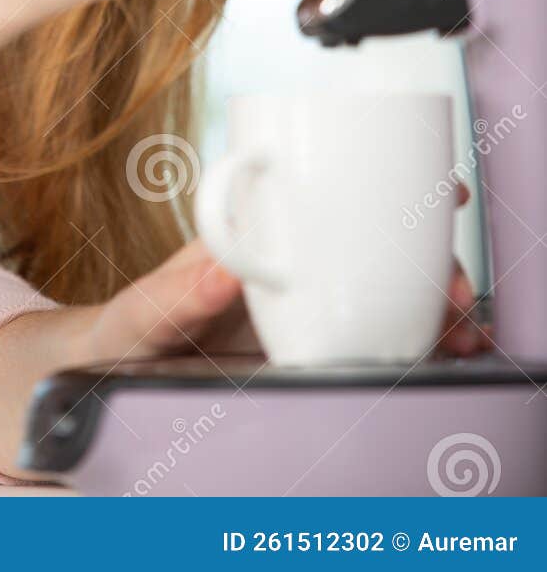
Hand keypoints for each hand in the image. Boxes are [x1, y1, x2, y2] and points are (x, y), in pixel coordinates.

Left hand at [72, 181, 490, 369]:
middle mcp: (285, 266)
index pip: (328, 200)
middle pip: (373, 249)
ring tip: (459, 332)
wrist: (111, 376)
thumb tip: (219, 271)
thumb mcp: (142, 315)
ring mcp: (301, 308)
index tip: (437, 198)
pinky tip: (437, 357)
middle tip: (458, 293)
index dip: (390, 194)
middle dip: (430, 262)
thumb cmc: (125, 333)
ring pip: (383, 294)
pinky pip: (369, 342)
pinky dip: (412, 346)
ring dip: (431, 307)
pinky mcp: (306, 353)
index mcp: (251, 241)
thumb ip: (173, 297)